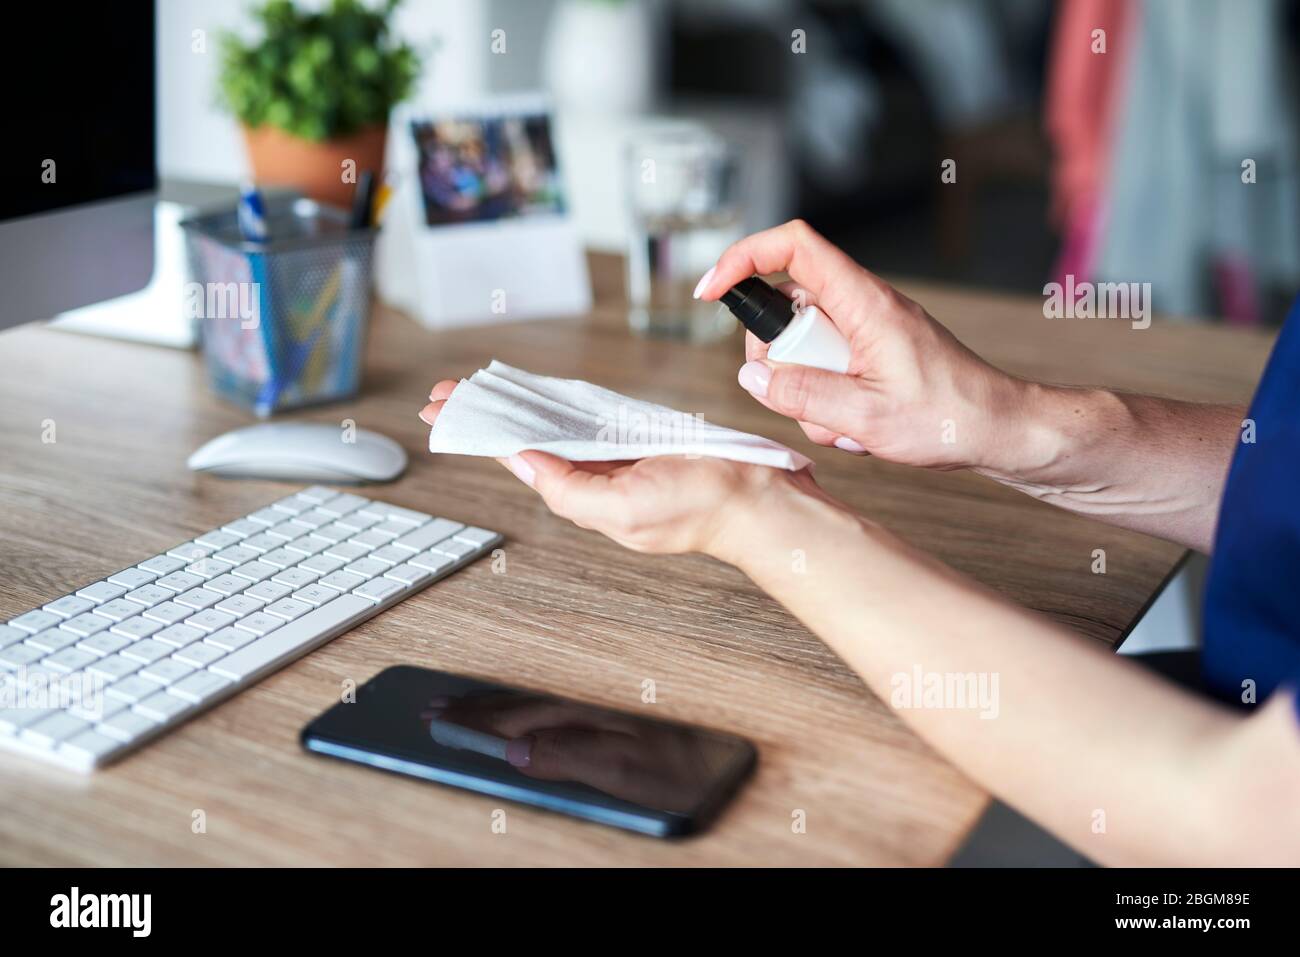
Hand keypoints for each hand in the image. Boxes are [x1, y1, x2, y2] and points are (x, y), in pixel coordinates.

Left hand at [420, 380, 825, 558]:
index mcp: (587, 501)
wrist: (761, 502)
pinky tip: (540, 398)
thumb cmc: (703, 510)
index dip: (482, 435)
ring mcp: (620, 462)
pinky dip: (560, 407)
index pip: (521, 462)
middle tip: (447, 395)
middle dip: (488, 418)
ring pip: (555, 429)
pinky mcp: (643, 444)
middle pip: (530, 442)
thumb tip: (523, 463)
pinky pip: (590, 421)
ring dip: (517, 409)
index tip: (446, 413)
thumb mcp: (625, 508)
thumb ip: (570, 490)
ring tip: (479, 392)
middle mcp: (598, 481)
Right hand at [423, 691, 740, 811]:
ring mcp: (598, 716)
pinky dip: (525, 709)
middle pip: (518, 708)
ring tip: (463, 704)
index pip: (514, 723)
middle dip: (474, 708)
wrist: (727, 757)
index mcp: (584, 721)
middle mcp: (588, 712)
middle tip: (434, 708)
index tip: (436, 721)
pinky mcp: (611, 727)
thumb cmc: (681, 768)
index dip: (473, 724)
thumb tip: (513, 754)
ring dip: (495, 706)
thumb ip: (567, 758)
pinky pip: (554, 709)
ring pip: (534, 706)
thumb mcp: (623, 769)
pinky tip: (519, 714)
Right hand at [696, 219, 1031, 472]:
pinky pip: (826, 368)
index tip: (711, 290)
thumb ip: (803, 394)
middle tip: (795, 396)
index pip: (793, 246)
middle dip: (775, 357)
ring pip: (802, 345)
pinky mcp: (871, 353)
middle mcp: (862, 306)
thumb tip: (753, 377)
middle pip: (785, 306)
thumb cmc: (950, 417)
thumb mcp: (867, 416)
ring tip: (846, 424)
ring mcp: (866, 330)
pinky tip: (859, 428)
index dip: (743, 256)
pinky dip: (828, 402)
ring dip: (807, 390)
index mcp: (864, 302)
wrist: (1000, 429)